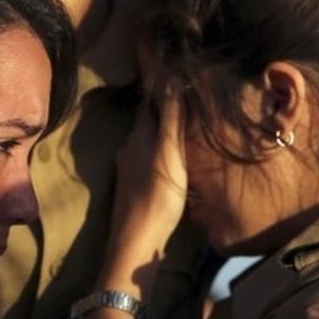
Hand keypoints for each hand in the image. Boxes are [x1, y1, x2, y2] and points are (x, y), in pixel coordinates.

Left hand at [114, 86, 187, 234]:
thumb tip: (172, 77)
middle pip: (148, 122)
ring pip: (149, 142)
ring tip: (187, 130)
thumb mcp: (168, 153)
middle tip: (188, 102)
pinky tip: (175, 160)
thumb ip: (171, 119)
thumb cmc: (156, 194)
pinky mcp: (135, 188)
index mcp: (138, 136)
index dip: (161, 90)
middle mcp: (130, 148)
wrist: (136, 242)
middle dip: (164, 111)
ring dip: (164, 134)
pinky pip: (150, 160)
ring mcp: (130, 169)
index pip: (148, 103)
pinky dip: (163, 153)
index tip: (175, 76)